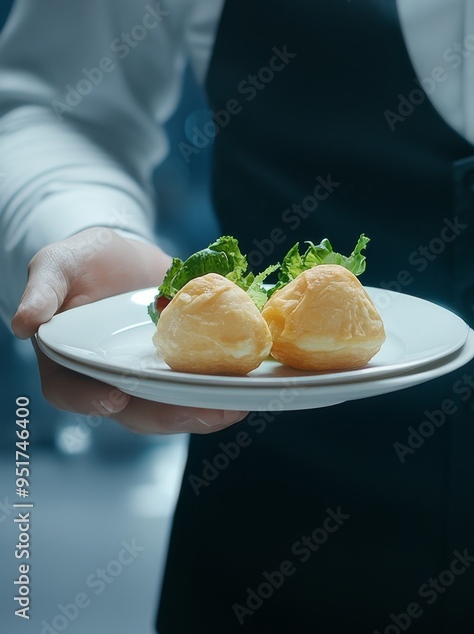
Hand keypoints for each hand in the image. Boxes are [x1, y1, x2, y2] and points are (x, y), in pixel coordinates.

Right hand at [12, 228, 247, 433]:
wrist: (125, 257)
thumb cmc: (81, 263)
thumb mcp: (56, 266)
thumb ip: (42, 291)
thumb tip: (23, 323)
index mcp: (71, 363)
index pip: (72, 390)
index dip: (89, 399)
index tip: (112, 400)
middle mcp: (112, 379)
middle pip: (136, 410)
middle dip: (170, 415)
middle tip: (203, 413)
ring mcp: (149, 377)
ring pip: (174, 405)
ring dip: (205, 410)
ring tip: (235, 407)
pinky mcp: (182, 366)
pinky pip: (201, 385)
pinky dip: (224, 388)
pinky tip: (250, 386)